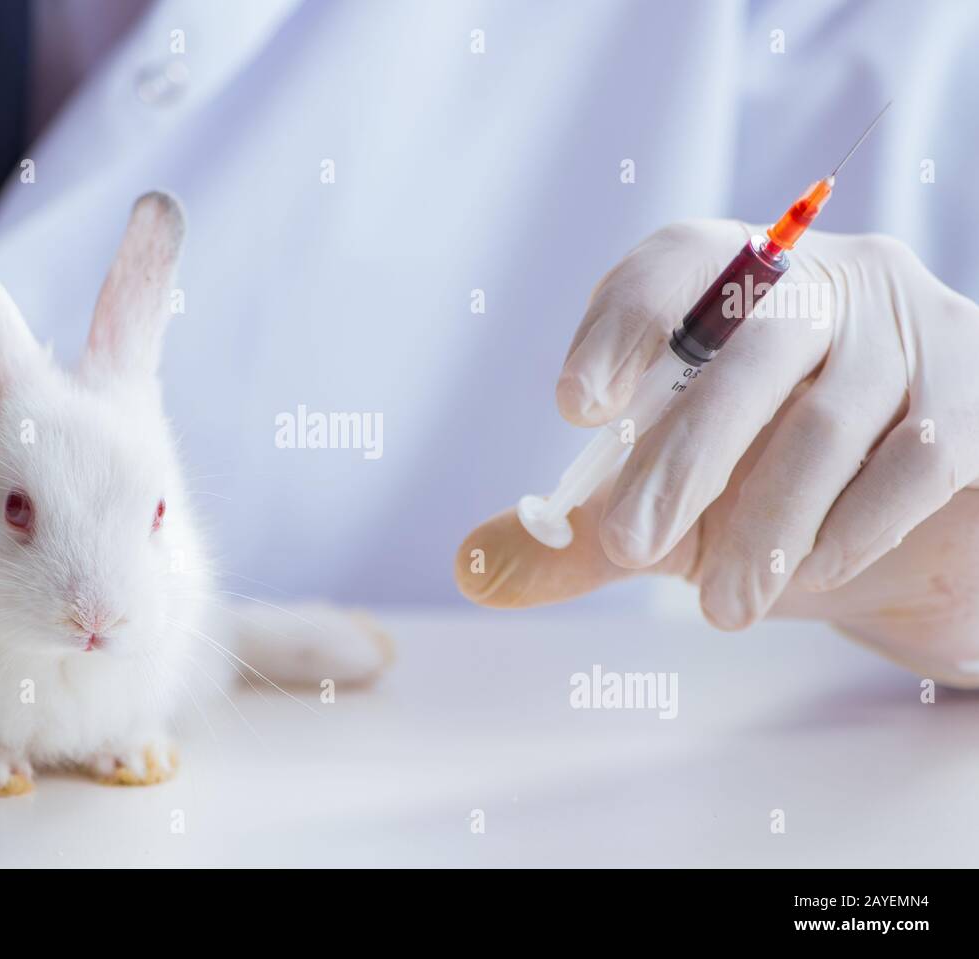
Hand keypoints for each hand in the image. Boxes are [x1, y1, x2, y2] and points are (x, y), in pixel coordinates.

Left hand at [457, 221, 978, 685]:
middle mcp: (824, 280)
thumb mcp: (664, 508)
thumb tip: (472, 569)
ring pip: (836, 415)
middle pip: (754, 343)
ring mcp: (911, 327)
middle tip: (629, 550)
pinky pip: (923, 453)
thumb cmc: (762, 489)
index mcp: (730, 280)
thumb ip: (576, 537)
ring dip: (768, 521)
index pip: (675, 264)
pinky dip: (857, 522)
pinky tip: (816, 573)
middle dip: (684, 456)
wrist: (907, 521)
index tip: (577, 410)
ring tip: (721, 609)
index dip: (622, 325)